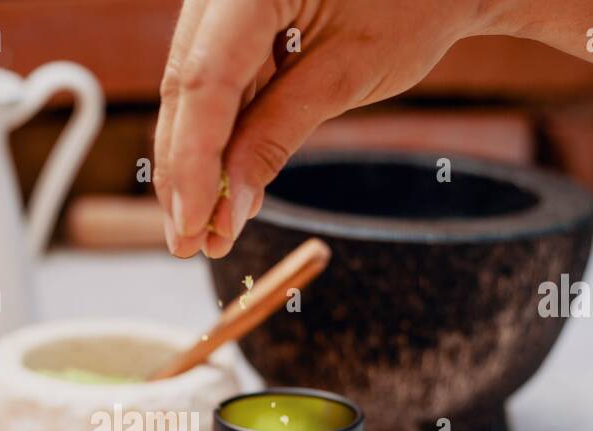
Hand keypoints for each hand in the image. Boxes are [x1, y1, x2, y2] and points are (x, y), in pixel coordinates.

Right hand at [154, 0, 495, 257]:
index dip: (193, 161)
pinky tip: (223, 196)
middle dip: (184, 174)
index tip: (194, 224)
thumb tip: (228, 211)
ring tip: (206, 233)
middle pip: (184, 90)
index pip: (205, 81)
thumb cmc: (409, 6)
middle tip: (187, 245)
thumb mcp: (346, 74)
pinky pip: (211, 90)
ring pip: (189, 96)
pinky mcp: (228, 26)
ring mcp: (220, 5)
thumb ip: (276, 134)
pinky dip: (218, 143)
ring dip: (194, 168)